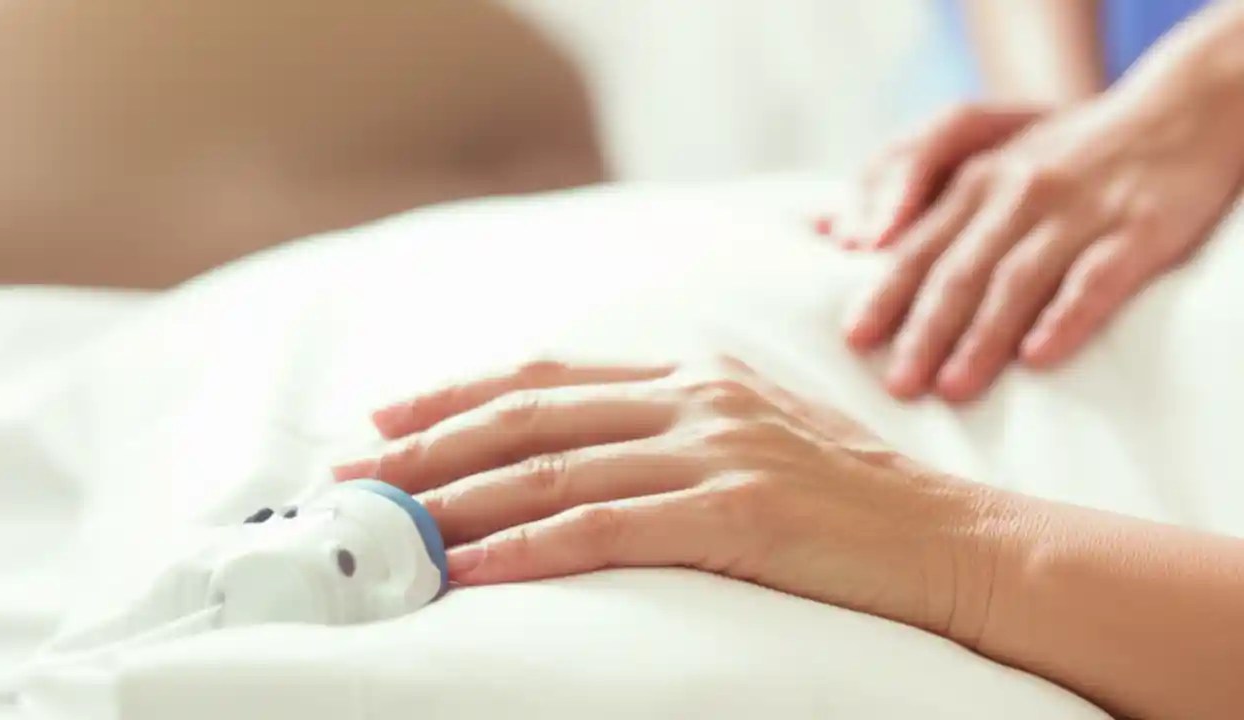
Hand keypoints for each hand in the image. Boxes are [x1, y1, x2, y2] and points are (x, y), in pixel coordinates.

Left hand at [333, 359, 1003, 643]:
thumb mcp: (760, 436)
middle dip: (434, 442)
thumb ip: (681, 428)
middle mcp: (695, 399)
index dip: (463, 394)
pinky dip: (529, 547)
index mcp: (696, 377)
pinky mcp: (737, 511)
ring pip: (555, 468)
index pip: (552, 376)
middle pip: (533, 414)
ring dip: (461, 498)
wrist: (951, 540)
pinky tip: (475, 567)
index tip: (393, 415)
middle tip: (356, 467)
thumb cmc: (854, 500)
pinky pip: (606, 526)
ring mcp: (716, 450)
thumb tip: (595, 450)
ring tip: (392, 521)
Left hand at [843, 90, 1243, 401]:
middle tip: (898, 385)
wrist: (1183, 110)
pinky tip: (1040, 357)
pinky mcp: (1138, 229)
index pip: (919, 246)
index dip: (885, 293)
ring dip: (982, 337)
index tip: (854, 339)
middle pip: (959, 269)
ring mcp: (1078, 211)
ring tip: (954, 387)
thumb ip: (925, 199)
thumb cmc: (1068, 153)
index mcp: (976, 180)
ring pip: (1018, 279)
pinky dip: (1065, 318)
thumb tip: (837, 238)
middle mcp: (1018, 193)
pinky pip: (1096, 279)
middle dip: (923, 329)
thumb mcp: (994, 157)